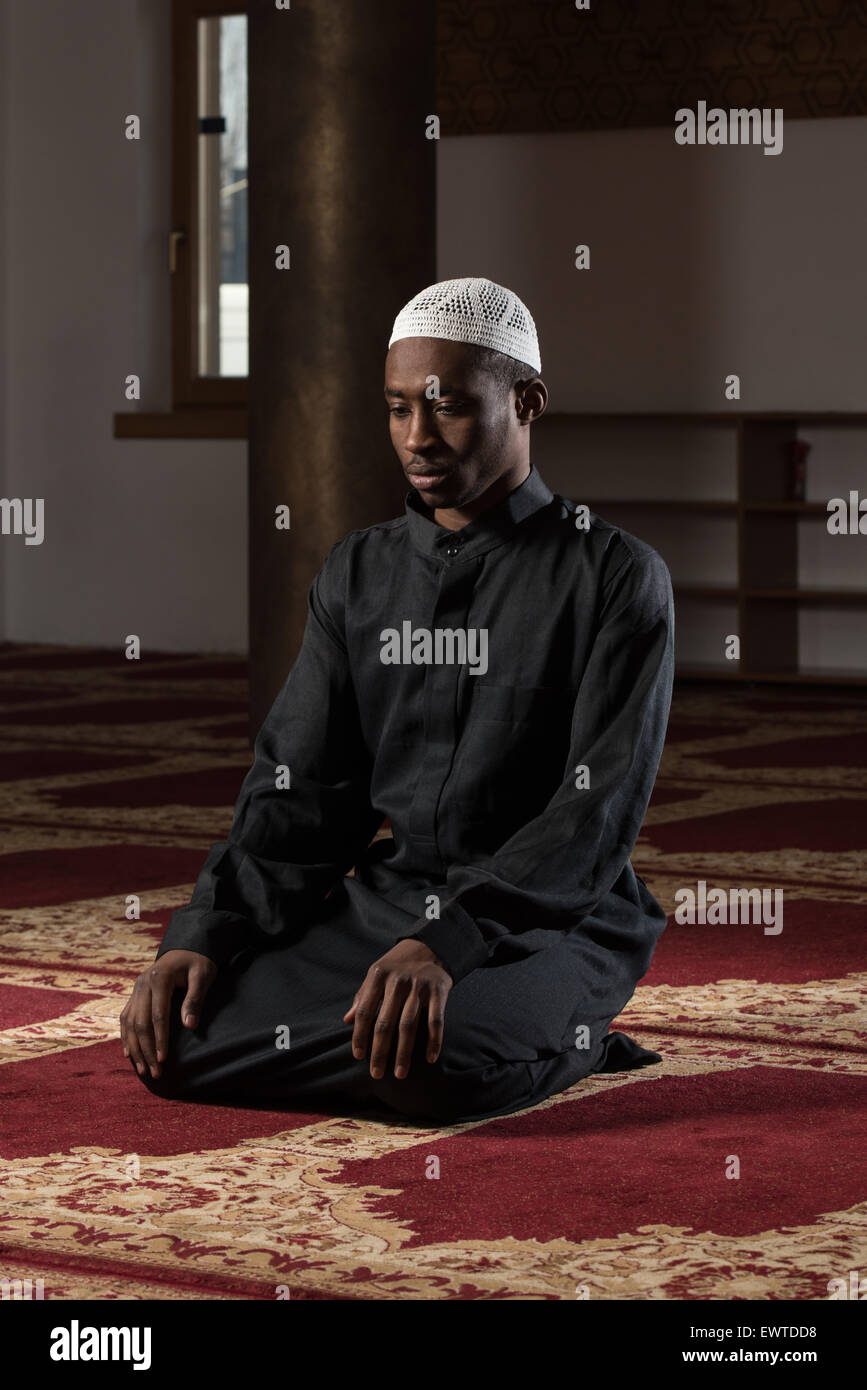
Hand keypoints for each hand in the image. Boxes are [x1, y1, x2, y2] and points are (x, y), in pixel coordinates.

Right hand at [119, 949, 216, 1079]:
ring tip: (143, 1070)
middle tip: (155, 1072)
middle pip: (140, 1023)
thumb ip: (195, 999)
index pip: (157, 1015)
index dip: (159, 1039)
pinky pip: (126, 1018)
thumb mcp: (203, 976)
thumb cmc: (198, 962)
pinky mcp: (135, 994)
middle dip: (146, 1050)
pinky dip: (126, 1037)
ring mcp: (136, 989)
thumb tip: (189, 1026)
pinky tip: (129, 1054)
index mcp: (159, 978)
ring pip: (130, 1023)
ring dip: (135, 1049)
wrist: (186, 948)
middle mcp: (142, 984)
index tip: (163, 1059)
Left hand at [343, 939, 451, 1080]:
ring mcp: (419, 986)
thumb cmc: (398, 964)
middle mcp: (397, 981)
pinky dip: (434, 1041)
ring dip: (404, 1052)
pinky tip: (430, 1058)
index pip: (365, 1012)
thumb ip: (363, 995)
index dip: (360, 1036)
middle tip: (376, 1073)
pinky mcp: (439, 990)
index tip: (358, 1056)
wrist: (431, 944)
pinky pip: (435, 1021)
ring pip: (408, 1025)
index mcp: (378, 976)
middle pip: (385, 1023)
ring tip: (400, 1073)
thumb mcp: (376, 972)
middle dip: (380, 1051)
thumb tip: (347, 1019)